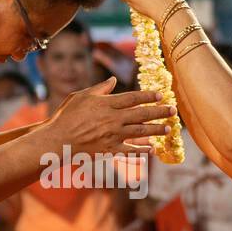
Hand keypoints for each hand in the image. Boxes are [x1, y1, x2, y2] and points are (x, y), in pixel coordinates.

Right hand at [47, 78, 173, 155]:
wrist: (58, 140)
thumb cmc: (66, 116)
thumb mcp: (81, 96)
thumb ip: (99, 89)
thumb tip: (113, 80)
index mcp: (107, 104)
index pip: (133, 98)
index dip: (148, 96)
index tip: (160, 95)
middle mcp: (113, 119)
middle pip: (141, 114)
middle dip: (159, 112)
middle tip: (173, 111)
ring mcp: (112, 135)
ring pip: (140, 132)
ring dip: (156, 130)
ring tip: (168, 129)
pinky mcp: (110, 149)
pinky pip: (130, 150)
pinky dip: (142, 150)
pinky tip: (152, 149)